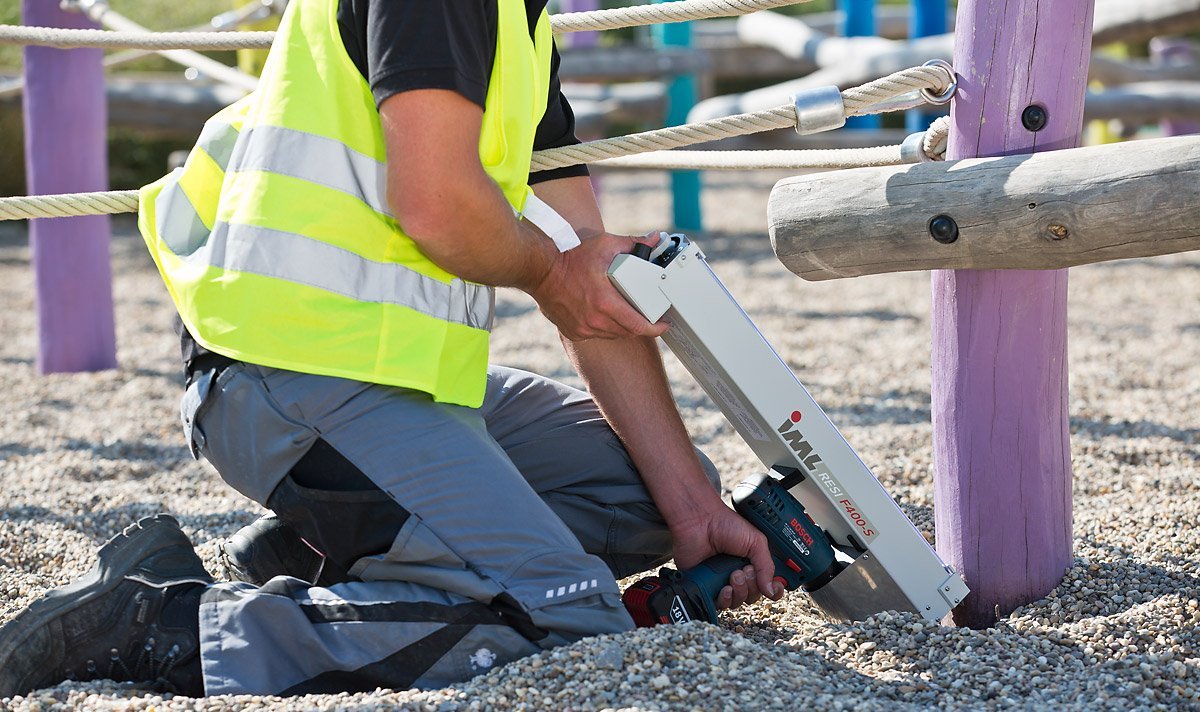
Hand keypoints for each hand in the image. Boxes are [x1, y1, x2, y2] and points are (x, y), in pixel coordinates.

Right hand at [529, 232, 668, 341]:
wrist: (541, 271)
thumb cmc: (572, 258)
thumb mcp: (605, 245)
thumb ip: (633, 243)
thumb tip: (656, 239)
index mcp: (605, 302)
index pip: (638, 325)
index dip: (656, 328)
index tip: (664, 325)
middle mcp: (594, 319)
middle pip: (629, 332)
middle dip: (642, 326)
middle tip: (649, 317)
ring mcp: (583, 328)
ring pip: (614, 335)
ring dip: (624, 327)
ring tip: (628, 313)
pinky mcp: (574, 332)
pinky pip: (597, 335)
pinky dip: (606, 327)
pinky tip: (606, 315)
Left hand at [670, 501, 783, 610]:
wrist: (699, 523)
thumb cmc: (725, 524)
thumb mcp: (756, 541)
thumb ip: (766, 566)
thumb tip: (772, 590)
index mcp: (753, 562)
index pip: (769, 585)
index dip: (774, 589)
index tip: (775, 586)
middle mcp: (740, 573)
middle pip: (754, 596)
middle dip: (753, 586)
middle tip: (746, 570)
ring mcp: (723, 580)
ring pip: (738, 602)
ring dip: (740, 591)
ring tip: (734, 575)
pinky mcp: (707, 586)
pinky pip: (720, 604)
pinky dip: (725, 599)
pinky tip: (724, 588)